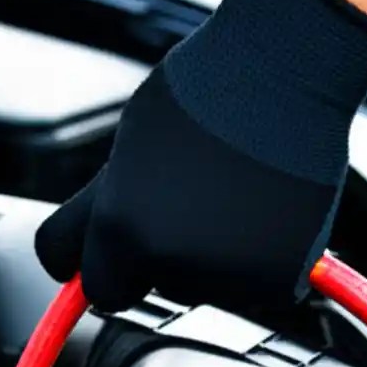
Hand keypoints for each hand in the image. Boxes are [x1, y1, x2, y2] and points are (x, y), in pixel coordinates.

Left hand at [35, 0, 366, 312]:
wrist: (284, 76)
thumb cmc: (200, 97)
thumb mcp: (124, 151)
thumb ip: (104, 211)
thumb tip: (83, 256)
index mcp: (118, 230)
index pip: (96, 287)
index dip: (105, 268)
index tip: (116, 259)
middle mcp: (165, 261)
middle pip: (147, 289)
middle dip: (154, 264)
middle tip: (184, 208)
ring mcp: (224, 276)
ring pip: (201, 287)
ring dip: (208, 258)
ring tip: (230, 191)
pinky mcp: (277, 283)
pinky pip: (254, 290)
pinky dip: (259, 264)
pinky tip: (265, 211)